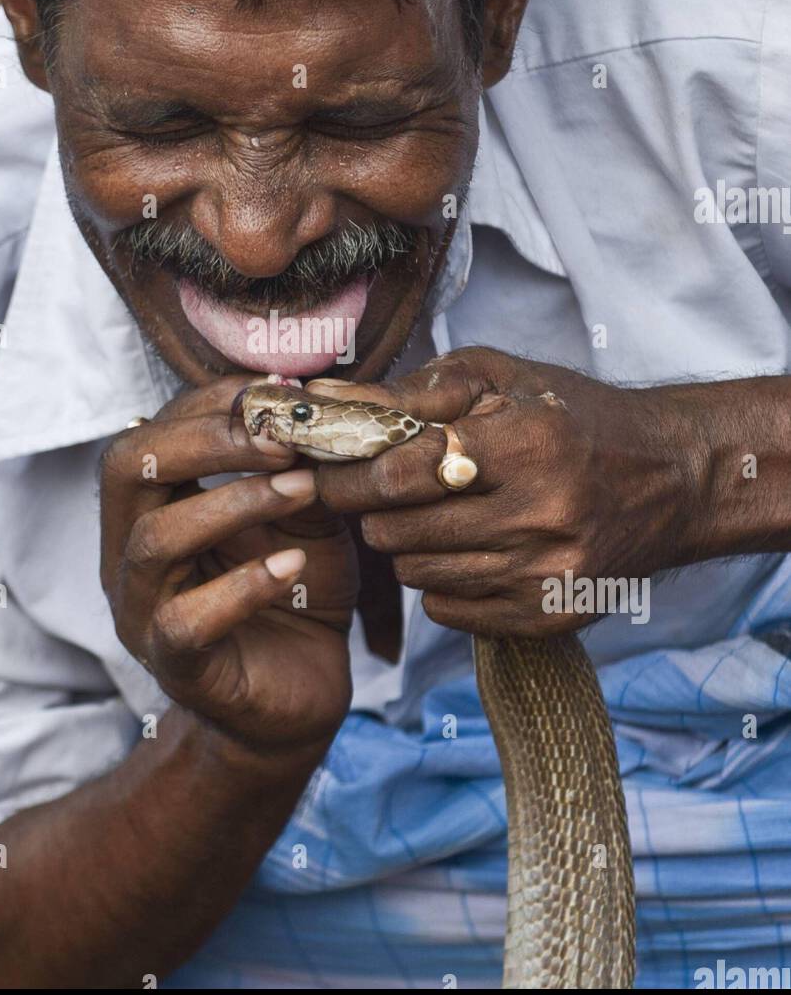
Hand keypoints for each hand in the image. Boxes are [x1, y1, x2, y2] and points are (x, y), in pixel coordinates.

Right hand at [100, 376, 358, 756]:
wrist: (301, 695)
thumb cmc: (294, 593)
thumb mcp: (302, 515)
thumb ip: (297, 464)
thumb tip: (314, 399)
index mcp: (147, 507)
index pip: (150, 431)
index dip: (209, 403)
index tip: (281, 395)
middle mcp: (127, 553)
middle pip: (129, 468)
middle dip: (209, 439)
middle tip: (285, 437)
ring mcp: (142, 611)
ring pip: (154, 540)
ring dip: (234, 502)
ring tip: (303, 490)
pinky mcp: (175, 666)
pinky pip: (186, 621)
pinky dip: (241, 586)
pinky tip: (291, 567)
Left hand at [308, 348, 706, 637]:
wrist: (669, 480)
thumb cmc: (572, 418)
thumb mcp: (501, 378)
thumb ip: (414, 390)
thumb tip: (327, 402)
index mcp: (526, 445)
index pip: (400, 475)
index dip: (348, 475)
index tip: (325, 470)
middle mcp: (540, 516)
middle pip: (399, 530)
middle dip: (372, 509)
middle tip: (375, 490)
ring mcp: (546, 575)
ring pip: (417, 573)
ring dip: (404, 544)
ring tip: (427, 514)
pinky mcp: (548, 617)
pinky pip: (448, 609)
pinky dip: (437, 580)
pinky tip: (463, 548)